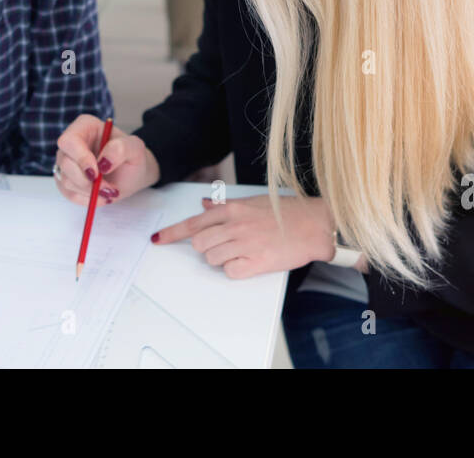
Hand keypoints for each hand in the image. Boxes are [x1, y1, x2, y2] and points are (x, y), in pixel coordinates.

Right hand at [53, 114, 159, 206]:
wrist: (132, 174)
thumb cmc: (132, 157)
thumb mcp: (136, 148)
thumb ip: (121, 148)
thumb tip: (103, 161)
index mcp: (85, 126)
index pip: (69, 141)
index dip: (80, 158)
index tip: (97, 172)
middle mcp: (72, 143)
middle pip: (65, 162)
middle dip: (87, 181)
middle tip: (108, 188)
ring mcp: (66, 162)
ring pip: (65, 180)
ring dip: (89, 191)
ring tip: (109, 190)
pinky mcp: (66, 180)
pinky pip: (68, 194)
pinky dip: (86, 199)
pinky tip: (100, 195)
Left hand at [151, 194, 335, 278]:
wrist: (315, 225)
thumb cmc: (286, 213)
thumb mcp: (253, 202)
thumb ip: (226, 204)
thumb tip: (204, 203)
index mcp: (233, 209)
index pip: (194, 223)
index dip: (172, 233)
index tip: (158, 240)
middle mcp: (235, 225)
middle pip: (200, 245)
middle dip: (206, 249)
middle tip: (225, 246)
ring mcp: (244, 244)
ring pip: (212, 260)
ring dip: (222, 259)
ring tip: (243, 252)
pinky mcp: (255, 263)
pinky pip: (230, 272)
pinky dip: (236, 270)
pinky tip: (250, 261)